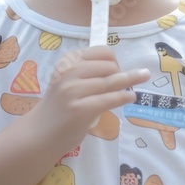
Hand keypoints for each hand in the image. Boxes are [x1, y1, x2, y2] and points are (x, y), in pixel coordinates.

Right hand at [31, 47, 149, 153]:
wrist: (40, 132)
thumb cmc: (59, 105)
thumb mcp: (69, 80)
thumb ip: (88, 71)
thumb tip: (122, 68)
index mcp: (68, 61)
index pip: (102, 52)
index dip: (113, 60)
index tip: (115, 71)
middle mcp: (69, 72)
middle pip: (110, 66)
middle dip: (119, 74)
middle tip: (117, 85)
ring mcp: (74, 91)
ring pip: (112, 82)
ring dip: (129, 81)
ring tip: (143, 76)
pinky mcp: (80, 110)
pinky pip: (110, 99)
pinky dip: (124, 97)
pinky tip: (131, 97)